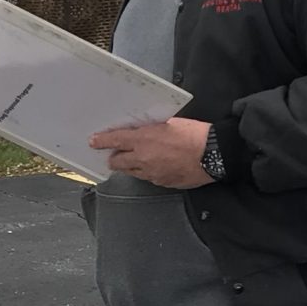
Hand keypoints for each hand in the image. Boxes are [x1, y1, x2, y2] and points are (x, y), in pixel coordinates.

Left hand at [91, 115, 212, 188]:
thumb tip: (142, 130)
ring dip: (129, 166)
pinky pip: (148, 178)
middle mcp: (143, 158)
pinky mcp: (162, 182)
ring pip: (132, 172)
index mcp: (143, 139)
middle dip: (114, 157)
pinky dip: (147, 172)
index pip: (115, 140)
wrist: (213, 155)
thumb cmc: (195, 135)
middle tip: (115, 154)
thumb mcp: (170, 122)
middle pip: (118, 162)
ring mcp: (152, 173)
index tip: (93, 142)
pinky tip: (154, 166)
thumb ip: (151, 128)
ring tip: (133, 160)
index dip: (102, 141)